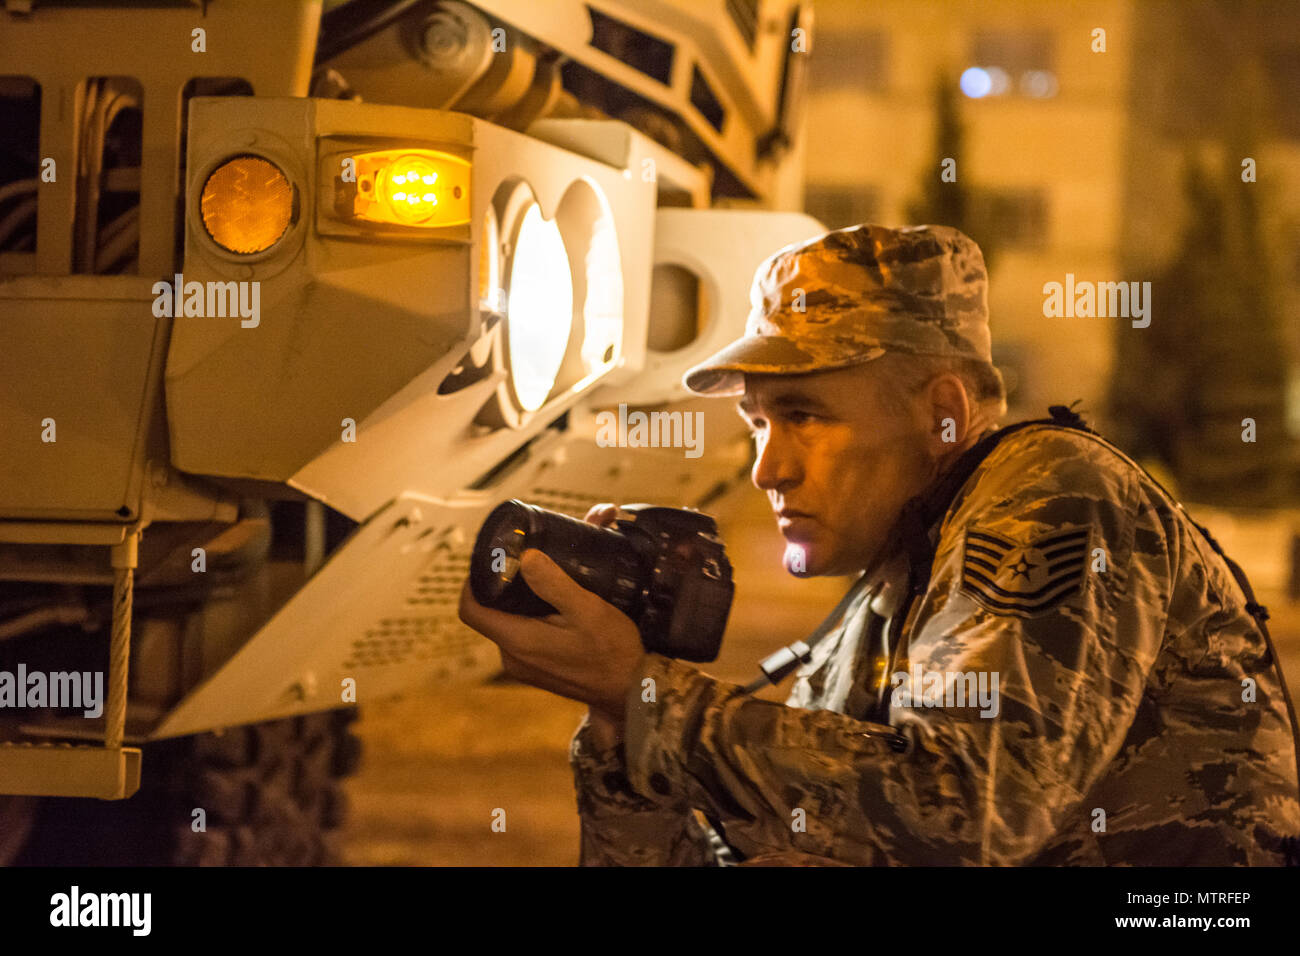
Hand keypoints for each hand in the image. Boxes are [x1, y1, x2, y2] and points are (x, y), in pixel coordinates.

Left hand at [458, 503, 645, 726]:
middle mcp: (512, 657)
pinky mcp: (537, 671)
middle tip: (525, 562)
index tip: (491, 561)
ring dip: (518, 602)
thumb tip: (526, 558)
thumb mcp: (588, 610)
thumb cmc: (612, 651)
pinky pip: (521, 637)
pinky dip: (530, 618)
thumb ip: (554, 584)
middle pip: (488, 614)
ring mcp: (524, 667)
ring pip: (506, 624)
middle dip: (502, 587)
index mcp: (517, 640)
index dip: (472, 581)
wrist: (631, 692)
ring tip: (545, 580)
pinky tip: (555, 607)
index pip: (470, 609)